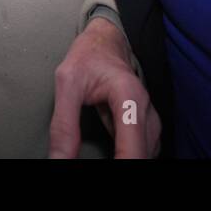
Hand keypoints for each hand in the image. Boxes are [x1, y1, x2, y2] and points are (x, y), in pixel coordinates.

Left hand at [48, 16, 160, 158]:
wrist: (107, 41)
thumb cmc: (88, 57)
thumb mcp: (66, 83)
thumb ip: (63, 125)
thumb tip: (60, 161)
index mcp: (129, 97)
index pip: (132, 150)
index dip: (121, 164)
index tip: (102, 169)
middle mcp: (147, 111)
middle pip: (142, 156)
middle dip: (121, 163)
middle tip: (90, 161)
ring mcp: (151, 120)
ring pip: (145, 156)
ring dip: (126, 159)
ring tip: (100, 158)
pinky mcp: (148, 128)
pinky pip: (142, 152)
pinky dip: (129, 156)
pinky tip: (112, 157)